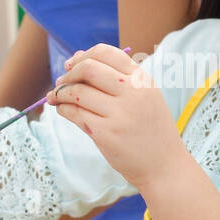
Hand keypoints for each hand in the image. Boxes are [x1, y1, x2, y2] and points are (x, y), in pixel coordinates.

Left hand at [46, 43, 183, 190]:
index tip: (71, 66)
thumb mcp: (144, 96)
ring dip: (60, 93)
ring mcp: (119, 114)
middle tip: (60, 82)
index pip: (106, 53)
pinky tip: (62, 110)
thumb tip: (76, 58)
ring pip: (77, 92)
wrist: (164, 166)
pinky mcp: (106, 134)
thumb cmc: (150, 130)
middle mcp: (132, 92)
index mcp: (142, 80)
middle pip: (88, 69)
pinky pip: (75, 114)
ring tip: (56, 97)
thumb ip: (116, 77)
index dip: (82, 56)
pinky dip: (63, 109)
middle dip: (68, 74)